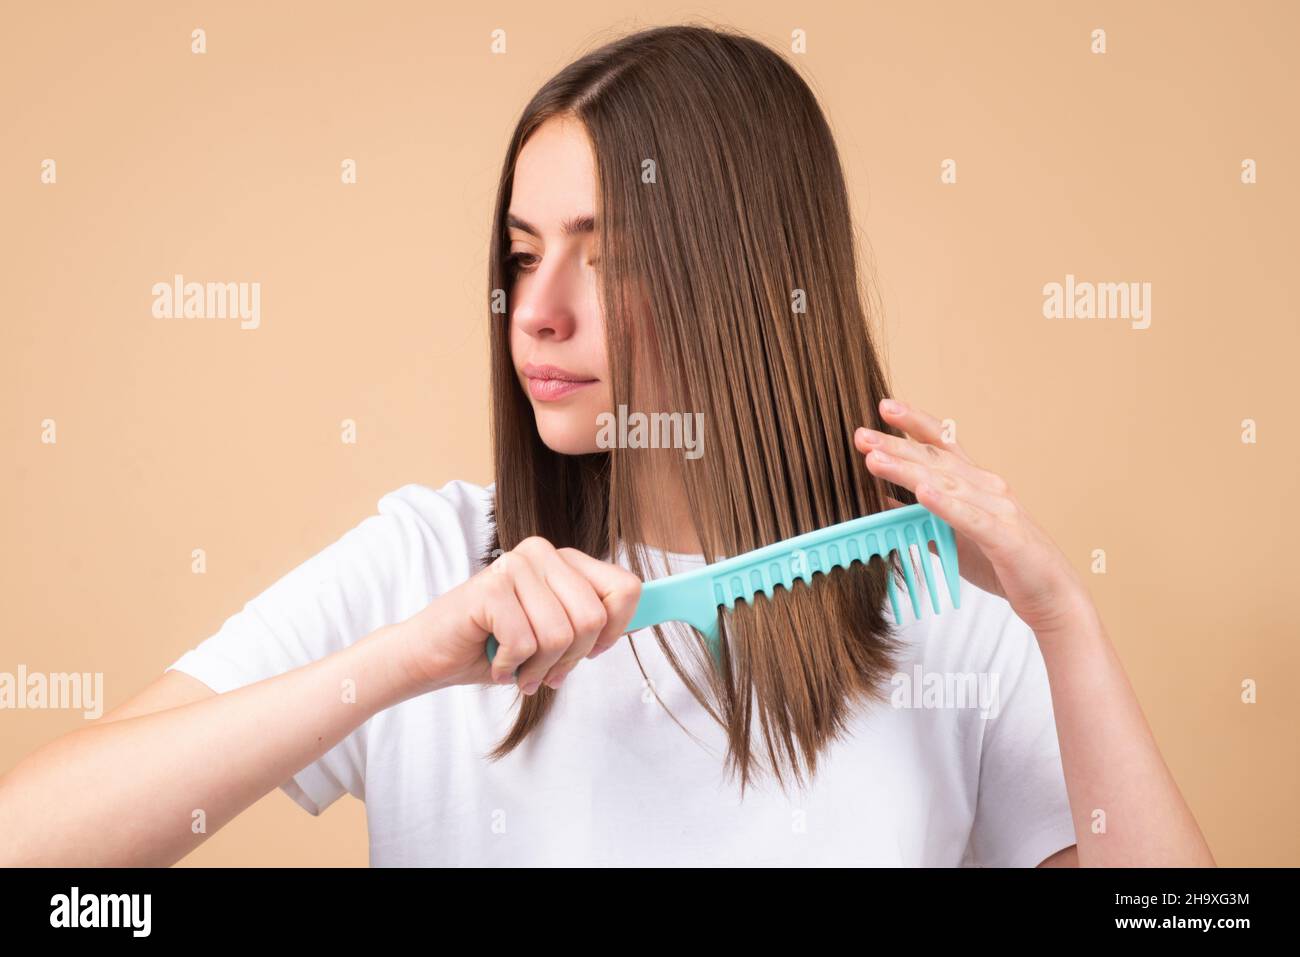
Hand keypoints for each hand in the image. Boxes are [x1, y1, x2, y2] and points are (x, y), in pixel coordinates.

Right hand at [399, 537, 641, 695]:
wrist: (430, 657)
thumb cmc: (493, 647)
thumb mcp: (554, 635)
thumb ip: (590, 623)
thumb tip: (640, 616)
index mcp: (563, 560)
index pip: (625, 587)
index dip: (615, 630)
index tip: (591, 652)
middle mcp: (541, 553)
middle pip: (593, 617)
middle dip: (570, 659)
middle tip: (543, 671)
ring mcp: (515, 565)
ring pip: (561, 634)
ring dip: (539, 667)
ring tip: (517, 667)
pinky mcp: (490, 587)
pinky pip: (525, 642)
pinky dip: (511, 665)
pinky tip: (494, 660)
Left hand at [854, 397, 1091, 634]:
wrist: (1052, 596)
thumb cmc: (1002, 563)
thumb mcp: (950, 536)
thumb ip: (919, 517)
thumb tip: (881, 502)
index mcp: (976, 484)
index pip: (942, 444)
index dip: (913, 424)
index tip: (884, 407)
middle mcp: (988, 488)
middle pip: (936, 459)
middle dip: (897, 445)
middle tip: (860, 435)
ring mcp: (999, 510)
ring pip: (947, 483)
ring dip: (908, 470)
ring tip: (875, 460)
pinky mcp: (1005, 538)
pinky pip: (971, 518)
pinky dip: (945, 505)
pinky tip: (922, 493)